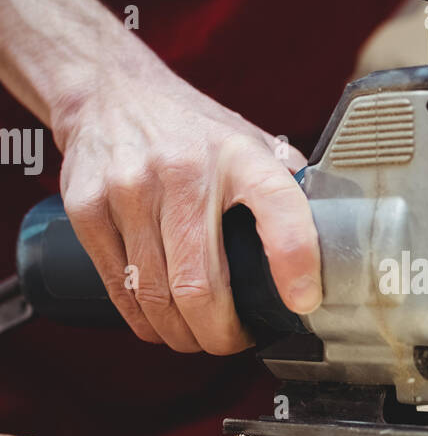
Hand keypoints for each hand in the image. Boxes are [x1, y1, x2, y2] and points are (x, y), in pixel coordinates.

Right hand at [54, 45, 320, 353]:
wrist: (108, 93)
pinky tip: (161, 323)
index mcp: (239, 155)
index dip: (295, 261)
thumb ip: (285, 187)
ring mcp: (130, 191)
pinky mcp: (89, 210)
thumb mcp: (247, 143)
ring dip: (182, 336)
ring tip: (198, 337)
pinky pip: (119, 290)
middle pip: (200, 286)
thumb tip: (330, 239)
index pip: (279, 207)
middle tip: (234, 342)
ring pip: (156, 298)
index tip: (303, 302)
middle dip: (221, 335)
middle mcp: (183, 172)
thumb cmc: (189, 131)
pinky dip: (144, 321)